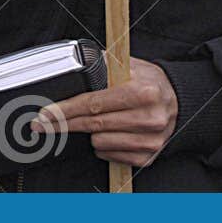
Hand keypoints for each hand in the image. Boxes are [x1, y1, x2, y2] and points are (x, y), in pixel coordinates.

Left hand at [38, 58, 177, 167]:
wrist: (177, 100)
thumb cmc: (148, 81)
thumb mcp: (128, 65)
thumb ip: (103, 67)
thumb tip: (73, 70)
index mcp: (142, 92)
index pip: (94, 103)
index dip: (65, 110)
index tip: (45, 115)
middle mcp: (149, 118)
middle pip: (93, 125)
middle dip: (64, 124)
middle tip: (43, 124)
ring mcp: (150, 140)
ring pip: (99, 142)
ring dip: (92, 132)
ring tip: (102, 119)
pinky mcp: (148, 156)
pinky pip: (110, 155)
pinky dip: (104, 145)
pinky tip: (112, 132)